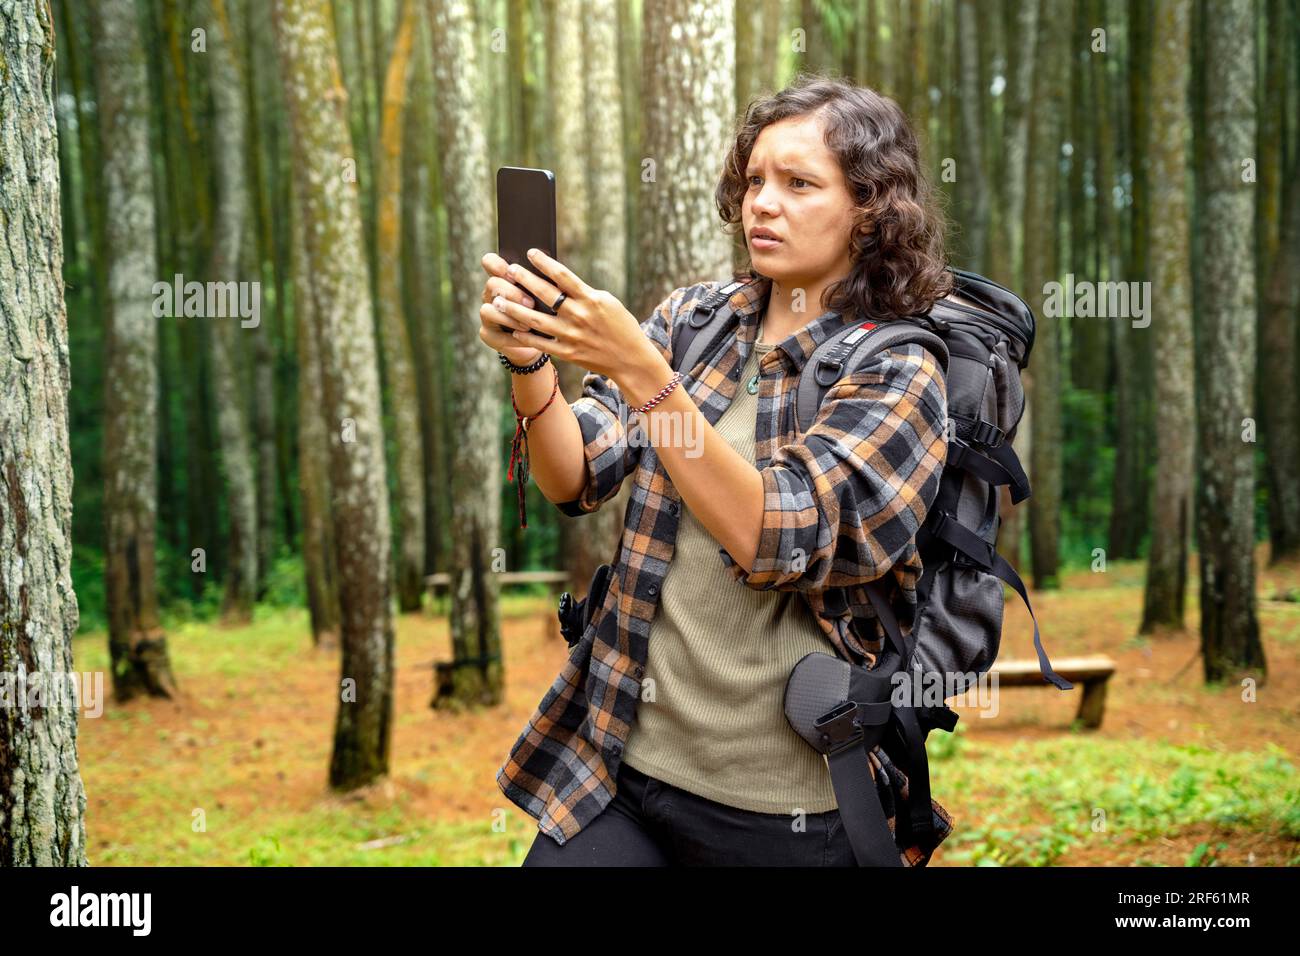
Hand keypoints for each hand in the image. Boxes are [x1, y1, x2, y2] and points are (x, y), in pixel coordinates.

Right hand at [479, 252, 543, 365]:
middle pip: (492, 284)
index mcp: (503, 278)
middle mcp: (491, 294)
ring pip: (487, 309)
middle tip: (531, 303)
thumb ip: (544, 284)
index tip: (513, 270)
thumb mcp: (547, 295)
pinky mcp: (488, 334)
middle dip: (512, 293)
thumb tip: (551, 274)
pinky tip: (527, 337)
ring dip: (510, 316)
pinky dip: (512, 336)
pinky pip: (494, 334)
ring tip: (529, 324)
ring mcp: (487, 315)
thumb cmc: (547, 311)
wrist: (541, 341)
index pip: (490, 262)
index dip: (498, 264)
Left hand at [494, 247, 655, 380]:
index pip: (562, 276)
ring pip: (537, 320)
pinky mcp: (568, 353)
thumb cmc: (621, 326)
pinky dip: (526, 337)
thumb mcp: (607, 302)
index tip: (530, 253)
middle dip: (524, 280)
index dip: (544, 262)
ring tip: (499, 301)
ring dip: (515, 310)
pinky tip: (512, 330)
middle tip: (507, 271)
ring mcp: (572, 335)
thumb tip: (560, 280)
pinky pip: (542, 344)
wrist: (631, 359)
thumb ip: (584, 293)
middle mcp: (579, 315)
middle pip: (545, 294)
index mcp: (591, 299)